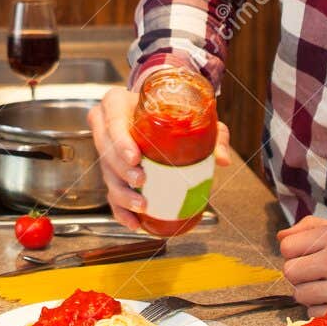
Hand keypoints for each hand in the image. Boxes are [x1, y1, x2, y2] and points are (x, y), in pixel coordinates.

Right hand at [87, 85, 231, 229]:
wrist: (153, 115)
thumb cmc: (166, 111)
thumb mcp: (190, 113)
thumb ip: (211, 132)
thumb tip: (221, 159)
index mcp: (115, 103)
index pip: (112, 121)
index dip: (120, 141)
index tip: (136, 157)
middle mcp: (105, 126)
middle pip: (106, 151)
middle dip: (122, 170)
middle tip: (141, 180)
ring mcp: (105, 152)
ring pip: (107, 175)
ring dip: (122, 194)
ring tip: (141, 204)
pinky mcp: (110, 173)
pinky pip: (110, 195)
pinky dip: (121, 211)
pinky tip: (135, 222)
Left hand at [278, 215, 326, 325]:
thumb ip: (310, 227)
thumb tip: (280, 235)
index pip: (287, 246)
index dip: (294, 253)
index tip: (308, 258)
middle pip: (289, 271)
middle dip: (299, 276)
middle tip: (317, 276)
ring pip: (299, 295)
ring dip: (309, 295)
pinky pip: (312, 313)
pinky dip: (321, 311)